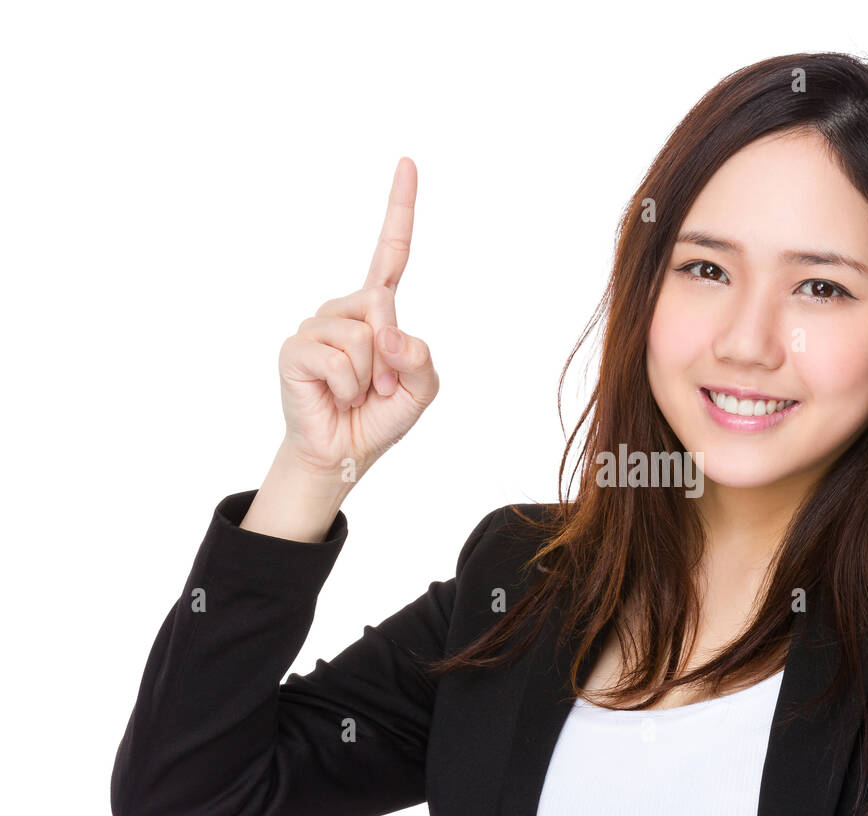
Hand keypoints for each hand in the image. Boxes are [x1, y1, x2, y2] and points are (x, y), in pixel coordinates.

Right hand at [277, 157, 438, 482]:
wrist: (344, 452)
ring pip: (363, 337)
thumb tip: (387, 332)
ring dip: (369, 378)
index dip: (400, 208)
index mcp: (378, 310)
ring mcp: (316, 325)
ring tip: (355, 393)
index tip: (407, 162)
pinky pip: (338, 359)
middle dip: (392, 355)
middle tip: (378, 386)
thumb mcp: (422, 389)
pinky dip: (348, 387)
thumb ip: (421, 359)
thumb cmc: (380, 416)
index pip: (391, 252)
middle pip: (383, 305)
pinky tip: (335, 396)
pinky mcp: (295, 348)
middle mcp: (345, 309)